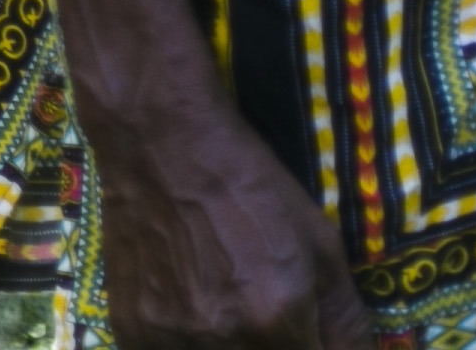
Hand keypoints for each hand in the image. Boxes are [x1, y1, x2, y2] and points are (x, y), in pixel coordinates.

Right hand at [95, 94, 371, 349]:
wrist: (162, 145)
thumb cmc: (252, 187)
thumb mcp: (322, 246)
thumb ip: (345, 322)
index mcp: (277, 317)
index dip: (310, 347)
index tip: (301, 331)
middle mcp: (224, 335)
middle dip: (272, 346)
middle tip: (258, 308)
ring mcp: (169, 335)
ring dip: (228, 344)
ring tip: (218, 299)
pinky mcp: (131, 327)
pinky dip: (184, 342)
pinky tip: (185, 305)